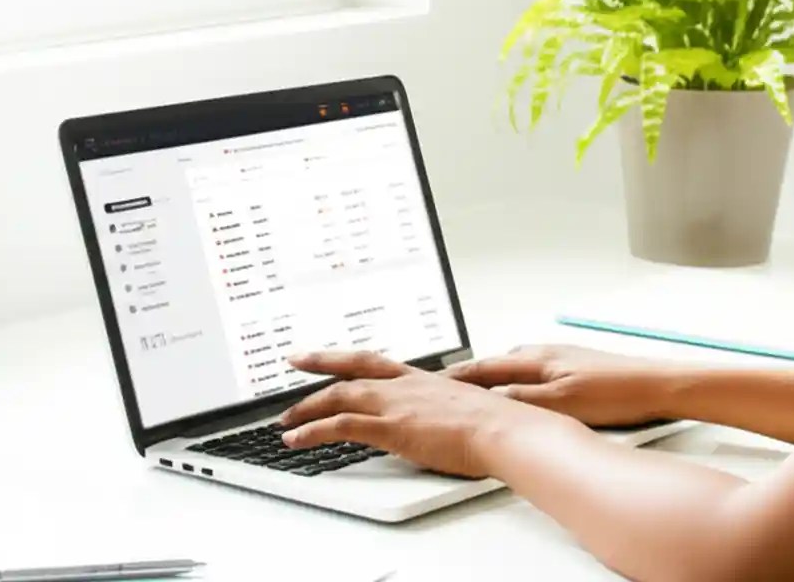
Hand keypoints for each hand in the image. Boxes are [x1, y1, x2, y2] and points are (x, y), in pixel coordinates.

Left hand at [279, 351, 574, 478]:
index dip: (348, 356)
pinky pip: (340, 426)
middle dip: (319, 364)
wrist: (507, 430)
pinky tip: (296, 439)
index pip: (375, 361)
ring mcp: (396, 404)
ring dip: (307, 407)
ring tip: (286, 421)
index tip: (327, 354)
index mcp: (422, 379)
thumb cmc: (498, 425)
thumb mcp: (466, 411)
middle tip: (294, 361)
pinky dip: (312, 430)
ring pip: (339, 396)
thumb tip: (442, 424)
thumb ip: (445, 413)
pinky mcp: (391, 427)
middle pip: (351, 369)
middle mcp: (405, 385)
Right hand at [444, 345, 675, 426]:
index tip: (431, 381)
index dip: (456, 376)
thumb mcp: (562, 403)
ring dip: (492, 378)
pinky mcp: (574, 369)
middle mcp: (544, 354)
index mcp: (536, 359)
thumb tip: (488, 399)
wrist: (655, 385)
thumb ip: (523, 400)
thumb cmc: (615, 392)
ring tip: (475, 391)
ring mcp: (560, 359)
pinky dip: (514, 382)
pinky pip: (532, 373)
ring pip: (514, 368)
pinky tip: (521, 393)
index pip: (484, 367)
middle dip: (470, 375)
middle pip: (496, 365)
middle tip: (445, 386)